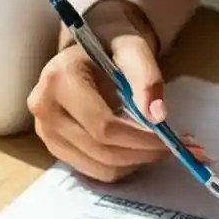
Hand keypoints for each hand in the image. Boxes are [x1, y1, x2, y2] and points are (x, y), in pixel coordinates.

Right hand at [27, 0, 208, 181]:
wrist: (88, 51)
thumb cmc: (111, 47)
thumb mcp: (134, 50)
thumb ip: (146, 78)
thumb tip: (158, 116)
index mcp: (59, 79)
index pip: (103, 126)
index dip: (140, 140)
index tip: (171, 141)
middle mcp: (44, 108)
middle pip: (101, 150)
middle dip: (143, 154)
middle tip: (174, 149)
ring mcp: (45, 131)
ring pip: (99, 167)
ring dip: (136, 163)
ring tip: (159, 148)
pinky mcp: (53, 147)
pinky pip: (93, 171)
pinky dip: (122, 167)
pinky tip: (138, 151)